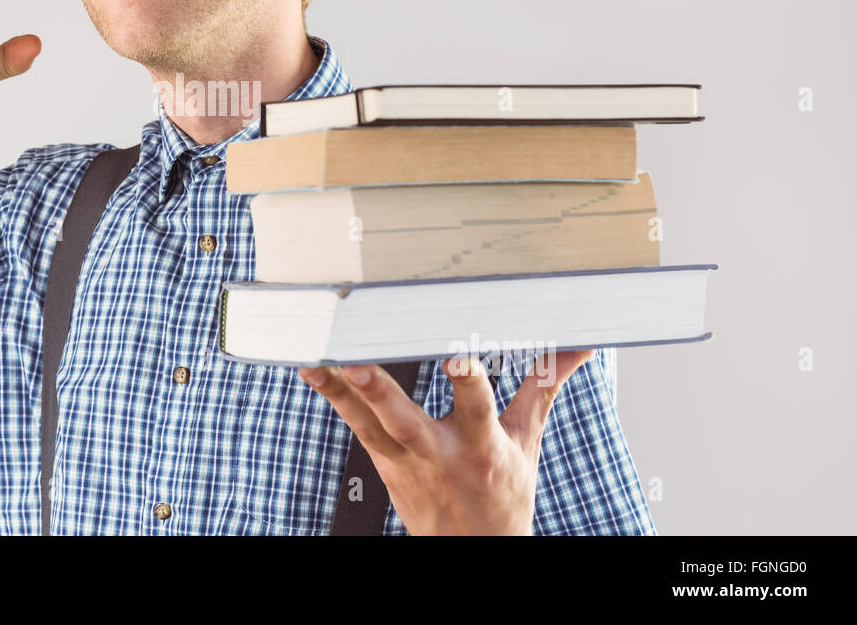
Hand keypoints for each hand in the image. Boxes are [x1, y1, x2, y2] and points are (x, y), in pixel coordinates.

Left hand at [298, 349, 594, 534]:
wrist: (474, 552)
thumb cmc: (504, 490)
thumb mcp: (527, 441)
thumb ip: (544, 386)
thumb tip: (583, 344)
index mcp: (482, 447)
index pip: (477, 409)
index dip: (468, 383)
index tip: (459, 356)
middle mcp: (439, 455)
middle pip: (406, 422)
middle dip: (381, 394)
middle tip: (357, 364)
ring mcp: (405, 462)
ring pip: (369, 424)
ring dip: (341, 391)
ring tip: (317, 357)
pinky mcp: (382, 462)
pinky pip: (354, 425)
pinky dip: (333, 396)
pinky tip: (312, 366)